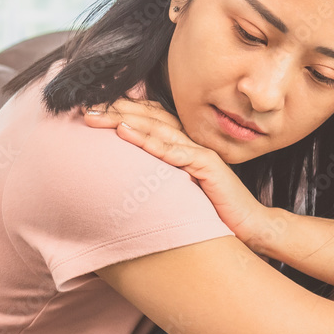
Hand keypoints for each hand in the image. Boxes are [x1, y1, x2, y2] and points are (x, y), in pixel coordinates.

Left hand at [83, 97, 278, 247]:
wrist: (249, 224)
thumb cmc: (213, 211)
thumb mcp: (178, 190)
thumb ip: (158, 177)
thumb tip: (124, 179)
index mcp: (184, 144)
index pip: (149, 118)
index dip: (121, 110)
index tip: (90, 110)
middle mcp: (191, 142)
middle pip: (150, 118)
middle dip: (117, 110)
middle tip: (85, 109)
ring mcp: (200, 151)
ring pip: (159, 129)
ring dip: (127, 121)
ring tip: (100, 117)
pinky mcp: (209, 165)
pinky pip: (176, 151)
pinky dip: (151, 142)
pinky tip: (128, 134)